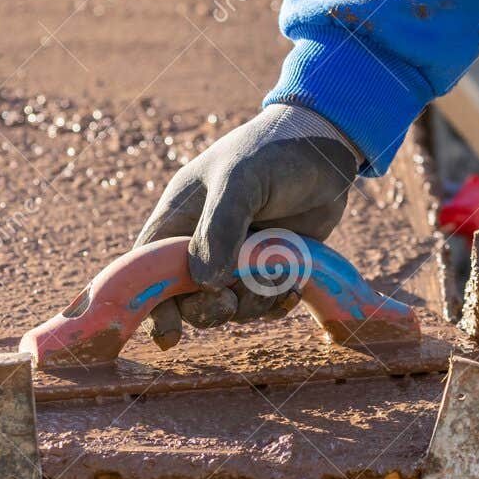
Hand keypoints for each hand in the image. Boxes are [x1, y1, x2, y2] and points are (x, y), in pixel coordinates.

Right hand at [133, 103, 360, 348]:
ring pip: (229, 305)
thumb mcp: (240, 180)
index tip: (170, 331)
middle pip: (188, 298)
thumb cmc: (274, 151)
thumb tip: (205, 283)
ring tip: (278, 275)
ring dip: (252, 303)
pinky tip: (294, 285)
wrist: (328, 146)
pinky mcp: (270, 267)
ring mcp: (237, 257)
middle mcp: (202, 242)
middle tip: (231, 300)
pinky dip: (276, 303)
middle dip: (209, 308)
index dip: (153, 303)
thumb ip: (219, 229)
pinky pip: (263, 303)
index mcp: (179, 218)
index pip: (150, 269)